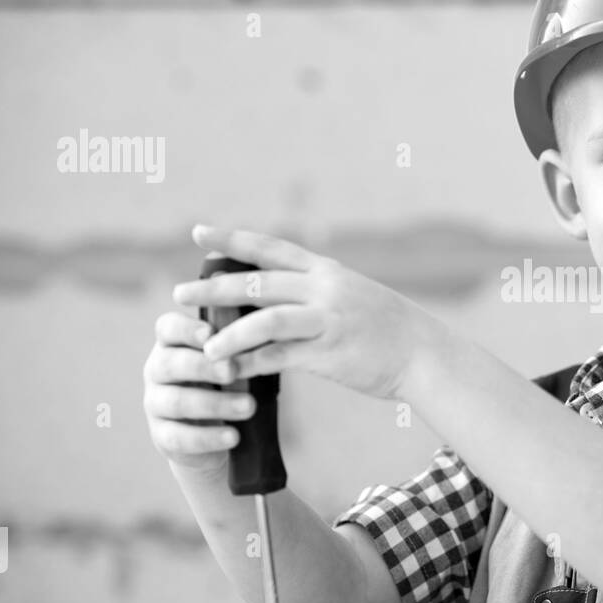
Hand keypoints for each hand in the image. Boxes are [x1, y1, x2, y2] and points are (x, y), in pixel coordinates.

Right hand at [142, 309, 248, 473]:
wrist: (220, 433)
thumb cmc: (229, 384)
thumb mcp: (234, 362)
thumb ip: (237, 348)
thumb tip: (257, 335)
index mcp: (173, 344)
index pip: (168, 328)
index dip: (186, 329)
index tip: (210, 334)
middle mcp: (157, 370)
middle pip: (170, 363)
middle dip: (203, 366)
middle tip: (233, 371)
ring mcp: (155, 404)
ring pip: (177, 402)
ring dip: (215, 404)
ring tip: (249, 406)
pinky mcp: (161, 435)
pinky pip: (179, 437)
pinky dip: (208, 438)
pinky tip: (233, 436)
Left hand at [171, 224, 444, 401]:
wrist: (424, 353)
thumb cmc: (388, 329)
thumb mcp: (353, 296)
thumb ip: (316, 293)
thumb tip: (276, 297)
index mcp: (326, 270)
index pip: (270, 248)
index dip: (231, 240)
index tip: (197, 233)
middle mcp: (324, 288)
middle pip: (257, 283)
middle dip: (213, 288)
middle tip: (178, 293)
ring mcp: (327, 319)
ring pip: (264, 321)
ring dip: (228, 334)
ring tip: (204, 347)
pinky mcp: (329, 352)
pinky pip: (279, 357)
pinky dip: (251, 364)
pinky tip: (231, 370)